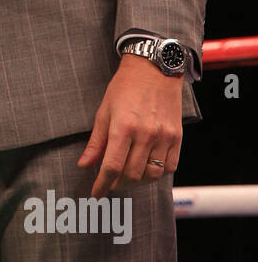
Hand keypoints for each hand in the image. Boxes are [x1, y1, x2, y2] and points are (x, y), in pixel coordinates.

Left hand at [77, 53, 183, 197]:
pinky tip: (147, 168)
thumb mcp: (104, 111)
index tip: (96, 193)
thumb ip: (96, 142)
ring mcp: (164, 136)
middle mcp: (145, 134)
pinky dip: (158, 173)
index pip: (111, 167)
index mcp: (123, 128)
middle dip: (117, 184)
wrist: (154, 68)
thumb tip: (84, 165)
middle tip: (110, 183)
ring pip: (151, 175)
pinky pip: (170, 167)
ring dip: (137, 182)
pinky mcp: (177, 136)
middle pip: (131, 175)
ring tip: (127, 177)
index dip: (102, 185)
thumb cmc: (125, 88)